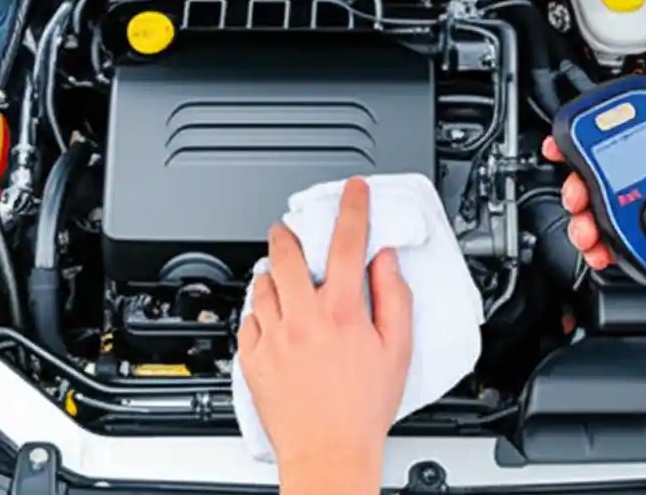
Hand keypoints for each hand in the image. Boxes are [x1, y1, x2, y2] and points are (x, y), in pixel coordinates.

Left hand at [237, 178, 412, 493]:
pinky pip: (248, 320)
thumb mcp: (397, 351)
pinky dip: (259, 311)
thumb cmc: (363, 410)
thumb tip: (386, 262)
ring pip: (262, 285)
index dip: (352, 209)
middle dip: (287, 234)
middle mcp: (302, 319)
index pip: (346, 242)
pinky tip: (273, 318)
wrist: (328, 454)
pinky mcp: (252, 359)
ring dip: (272, 274)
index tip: (353, 192)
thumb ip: (394, 298)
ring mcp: (273, 338)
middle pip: (286, 254)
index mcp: (341, 312)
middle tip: (290, 230)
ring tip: (284, 282)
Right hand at [541, 97, 645, 329]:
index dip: (611, 132)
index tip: (586, 133)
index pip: (642, 138)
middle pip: (608, 170)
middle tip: (578, 185)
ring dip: (583, 213)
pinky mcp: (632, 247)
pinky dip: (591, 242)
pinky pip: (599, 237)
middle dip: (583, 175)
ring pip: (597, 204)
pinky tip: (599, 247)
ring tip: (589, 225)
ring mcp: (645, 221)